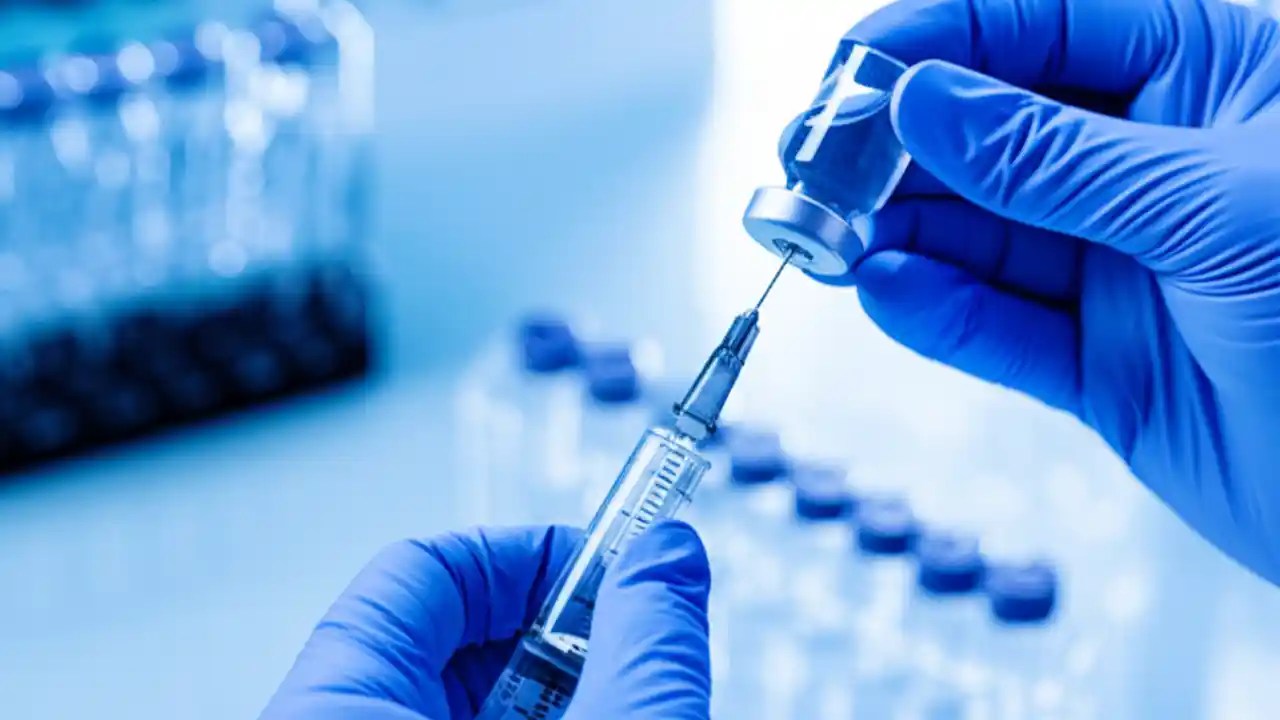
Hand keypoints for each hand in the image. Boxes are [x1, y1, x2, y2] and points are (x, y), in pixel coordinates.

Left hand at [258, 522, 711, 718]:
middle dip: (560, 637)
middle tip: (630, 657)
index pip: (421, 570)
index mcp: (335, 713)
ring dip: (556, 698)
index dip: (528, 553)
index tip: (612, 562)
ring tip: (614, 710)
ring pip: (456, 704)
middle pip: (446, 638)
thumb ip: (646, 653)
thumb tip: (672, 558)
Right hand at [816, 0, 1279, 581]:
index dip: (945, 37)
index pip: (1052, 27)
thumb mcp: (1212, 208)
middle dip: (901, 146)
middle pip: (996, 132)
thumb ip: (1052, 158)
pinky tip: (884, 291)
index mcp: (1215, 81)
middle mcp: (1159, 167)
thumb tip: (922, 102)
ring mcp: (1123, 266)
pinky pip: (998, 327)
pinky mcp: (1098, 360)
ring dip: (900, 233)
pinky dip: (937, 313)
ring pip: (982, 234)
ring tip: (828, 235)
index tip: (855, 64)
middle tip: (816, 162)